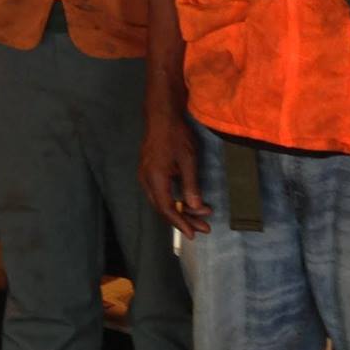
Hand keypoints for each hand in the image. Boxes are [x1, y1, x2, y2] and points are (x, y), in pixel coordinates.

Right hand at [139, 110, 211, 237]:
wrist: (161, 115)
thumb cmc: (176, 134)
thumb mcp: (188, 160)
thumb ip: (191, 185)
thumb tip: (195, 207)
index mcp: (155, 178)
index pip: (167, 208)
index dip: (181, 223)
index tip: (194, 234)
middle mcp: (146, 179)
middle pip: (163, 208)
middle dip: (184, 219)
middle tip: (204, 227)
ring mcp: (145, 175)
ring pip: (161, 201)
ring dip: (180, 210)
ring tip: (201, 215)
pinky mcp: (149, 171)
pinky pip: (159, 193)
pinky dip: (173, 200)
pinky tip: (186, 202)